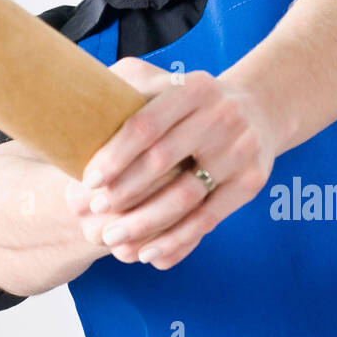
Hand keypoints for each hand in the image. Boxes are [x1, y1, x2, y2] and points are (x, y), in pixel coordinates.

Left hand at [80, 58, 288, 270]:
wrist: (260, 111)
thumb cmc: (193, 102)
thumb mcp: (165, 83)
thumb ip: (129, 92)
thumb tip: (77, 114)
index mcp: (193, 88)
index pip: (145, 125)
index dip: (114, 155)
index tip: (89, 179)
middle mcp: (221, 116)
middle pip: (162, 161)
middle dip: (124, 190)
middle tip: (96, 210)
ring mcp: (240, 150)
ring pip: (185, 197)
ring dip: (144, 222)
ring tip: (114, 238)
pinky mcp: (252, 182)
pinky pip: (208, 219)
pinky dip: (176, 240)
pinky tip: (148, 253)